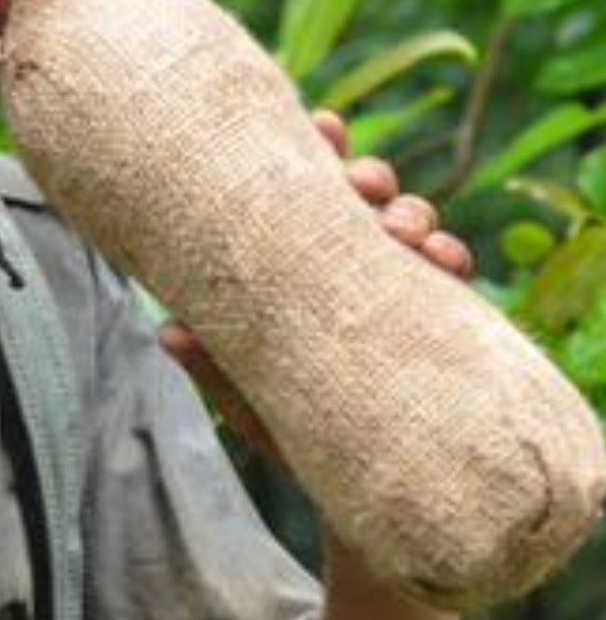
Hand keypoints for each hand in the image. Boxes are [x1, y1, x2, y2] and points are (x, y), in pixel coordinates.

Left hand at [158, 109, 474, 459]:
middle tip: (362, 184)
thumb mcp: (248, 399)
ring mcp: (393, 287)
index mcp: (295, 263)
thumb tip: (168, 330)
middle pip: (363, 195)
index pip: (302, 193)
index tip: (322, 124)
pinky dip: (451, 259)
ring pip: (411, 225)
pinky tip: (443, 262)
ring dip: (411, 215)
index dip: (315, 150)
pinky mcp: (434, 318)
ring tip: (401, 229)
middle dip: (368, 177)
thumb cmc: (289, 430)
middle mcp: (346, 264)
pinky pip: (450, 276)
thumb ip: (216, 366)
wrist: (358, 494)